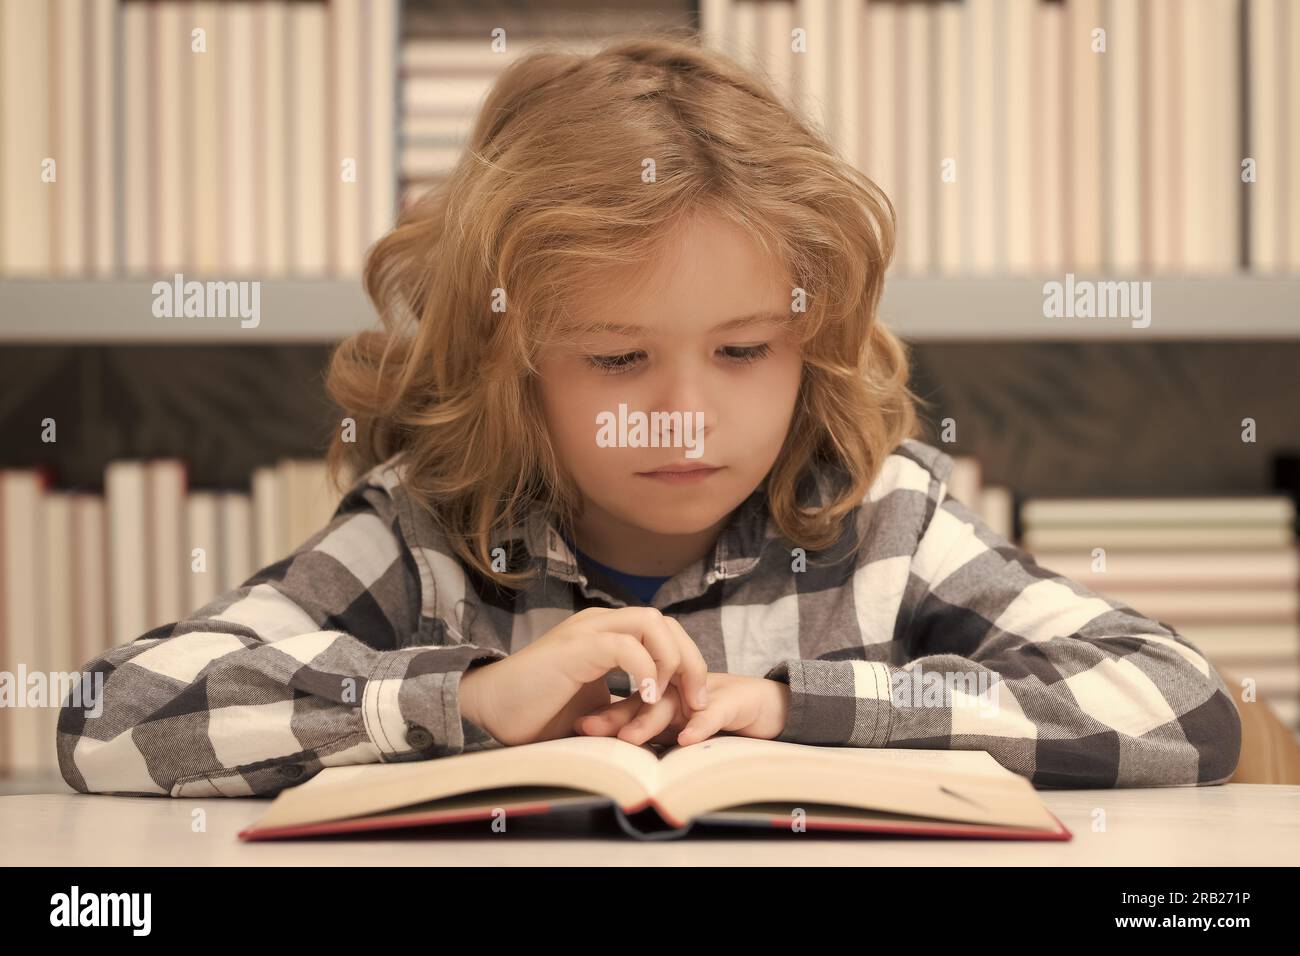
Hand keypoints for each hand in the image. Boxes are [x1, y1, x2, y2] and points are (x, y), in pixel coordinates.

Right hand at [458, 606, 709, 746]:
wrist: (490, 710)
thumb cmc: (537, 712)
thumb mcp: (597, 708)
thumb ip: (627, 701)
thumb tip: (666, 718)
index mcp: (607, 633)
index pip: (665, 632)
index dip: (688, 662)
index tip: (697, 702)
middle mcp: (601, 624)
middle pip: (667, 623)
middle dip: (691, 661)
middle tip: (697, 701)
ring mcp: (588, 631)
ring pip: (653, 624)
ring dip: (672, 661)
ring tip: (668, 698)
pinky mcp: (576, 647)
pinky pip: (626, 645)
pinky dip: (645, 670)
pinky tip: (645, 698)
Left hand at [573, 671, 790, 747]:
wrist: (767, 707)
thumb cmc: (715, 719)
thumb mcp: (679, 729)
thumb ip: (651, 735)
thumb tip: (609, 758)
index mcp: (662, 696)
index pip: (627, 702)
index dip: (603, 714)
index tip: (575, 727)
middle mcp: (678, 692)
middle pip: (642, 699)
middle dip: (614, 715)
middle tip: (587, 727)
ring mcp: (703, 695)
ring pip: (672, 704)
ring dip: (649, 721)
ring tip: (628, 739)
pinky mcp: (733, 702)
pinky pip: (714, 713)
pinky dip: (700, 725)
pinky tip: (686, 739)